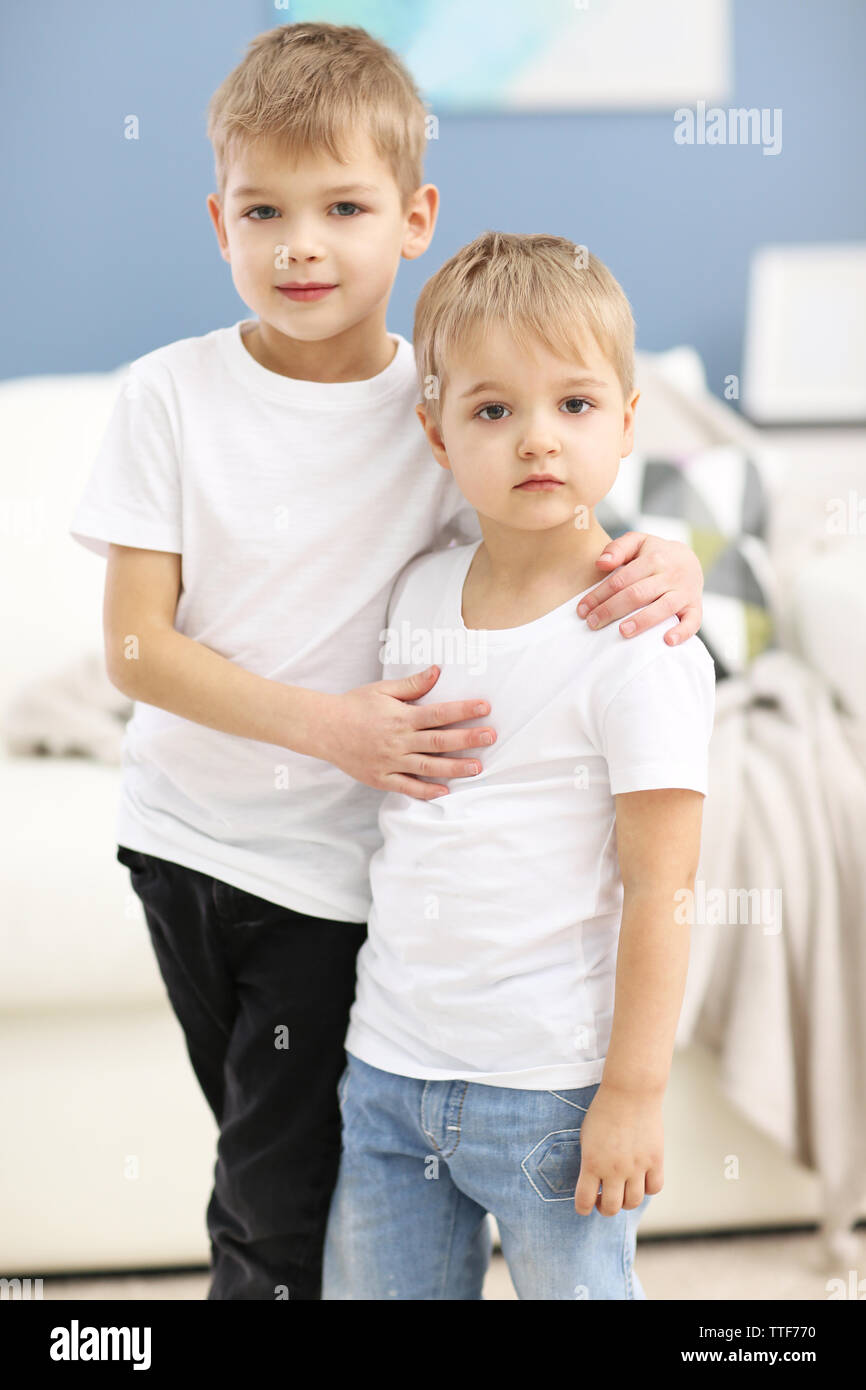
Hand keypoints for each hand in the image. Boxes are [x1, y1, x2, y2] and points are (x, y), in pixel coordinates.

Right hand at [318, 665, 495, 799]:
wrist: (323, 728)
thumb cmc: (354, 705)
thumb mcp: (382, 689)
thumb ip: (413, 684)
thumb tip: (437, 671)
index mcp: (401, 717)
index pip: (439, 713)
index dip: (463, 710)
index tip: (484, 708)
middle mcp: (398, 741)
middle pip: (439, 741)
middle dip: (468, 739)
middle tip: (491, 737)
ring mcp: (390, 762)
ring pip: (428, 767)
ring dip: (455, 768)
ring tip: (477, 767)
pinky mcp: (381, 778)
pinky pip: (407, 787)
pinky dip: (426, 790)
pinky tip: (444, 791)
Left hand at [574, 1084, 664, 1216]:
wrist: (630, 1091)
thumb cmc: (603, 1111)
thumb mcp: (586, 1137)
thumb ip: (590, 1162)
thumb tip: (594, 1184)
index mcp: (591, 1162)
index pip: (584, 1201)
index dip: (582, 1208)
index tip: (584, 1205)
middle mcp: (614, 1169)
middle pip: (611, 1208)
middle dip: (605, 1208)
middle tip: (603, 1199)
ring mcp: (637, 1166)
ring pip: (633, 1203)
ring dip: (625, 1201)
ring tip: (622, 1191)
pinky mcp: (655, 1160)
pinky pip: (654, 1188)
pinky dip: (647, 1189)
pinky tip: (640, 1179)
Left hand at [576, 532, 703, 643]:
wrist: (691, 559)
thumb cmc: (655, 554)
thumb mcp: (637, 542)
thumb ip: (618, 548)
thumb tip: (601, 564)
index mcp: (654, 558)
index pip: (621, 579)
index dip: (599, 595)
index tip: (582, 609)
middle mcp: (670, 575)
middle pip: (638, 594)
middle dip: (612, 610)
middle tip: (593, 623)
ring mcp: (685, 592)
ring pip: (663, 608)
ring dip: (642, 621)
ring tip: (622, 632)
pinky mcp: (695, 607)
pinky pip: (693, 621)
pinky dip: (682, 632)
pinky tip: (667, 641)